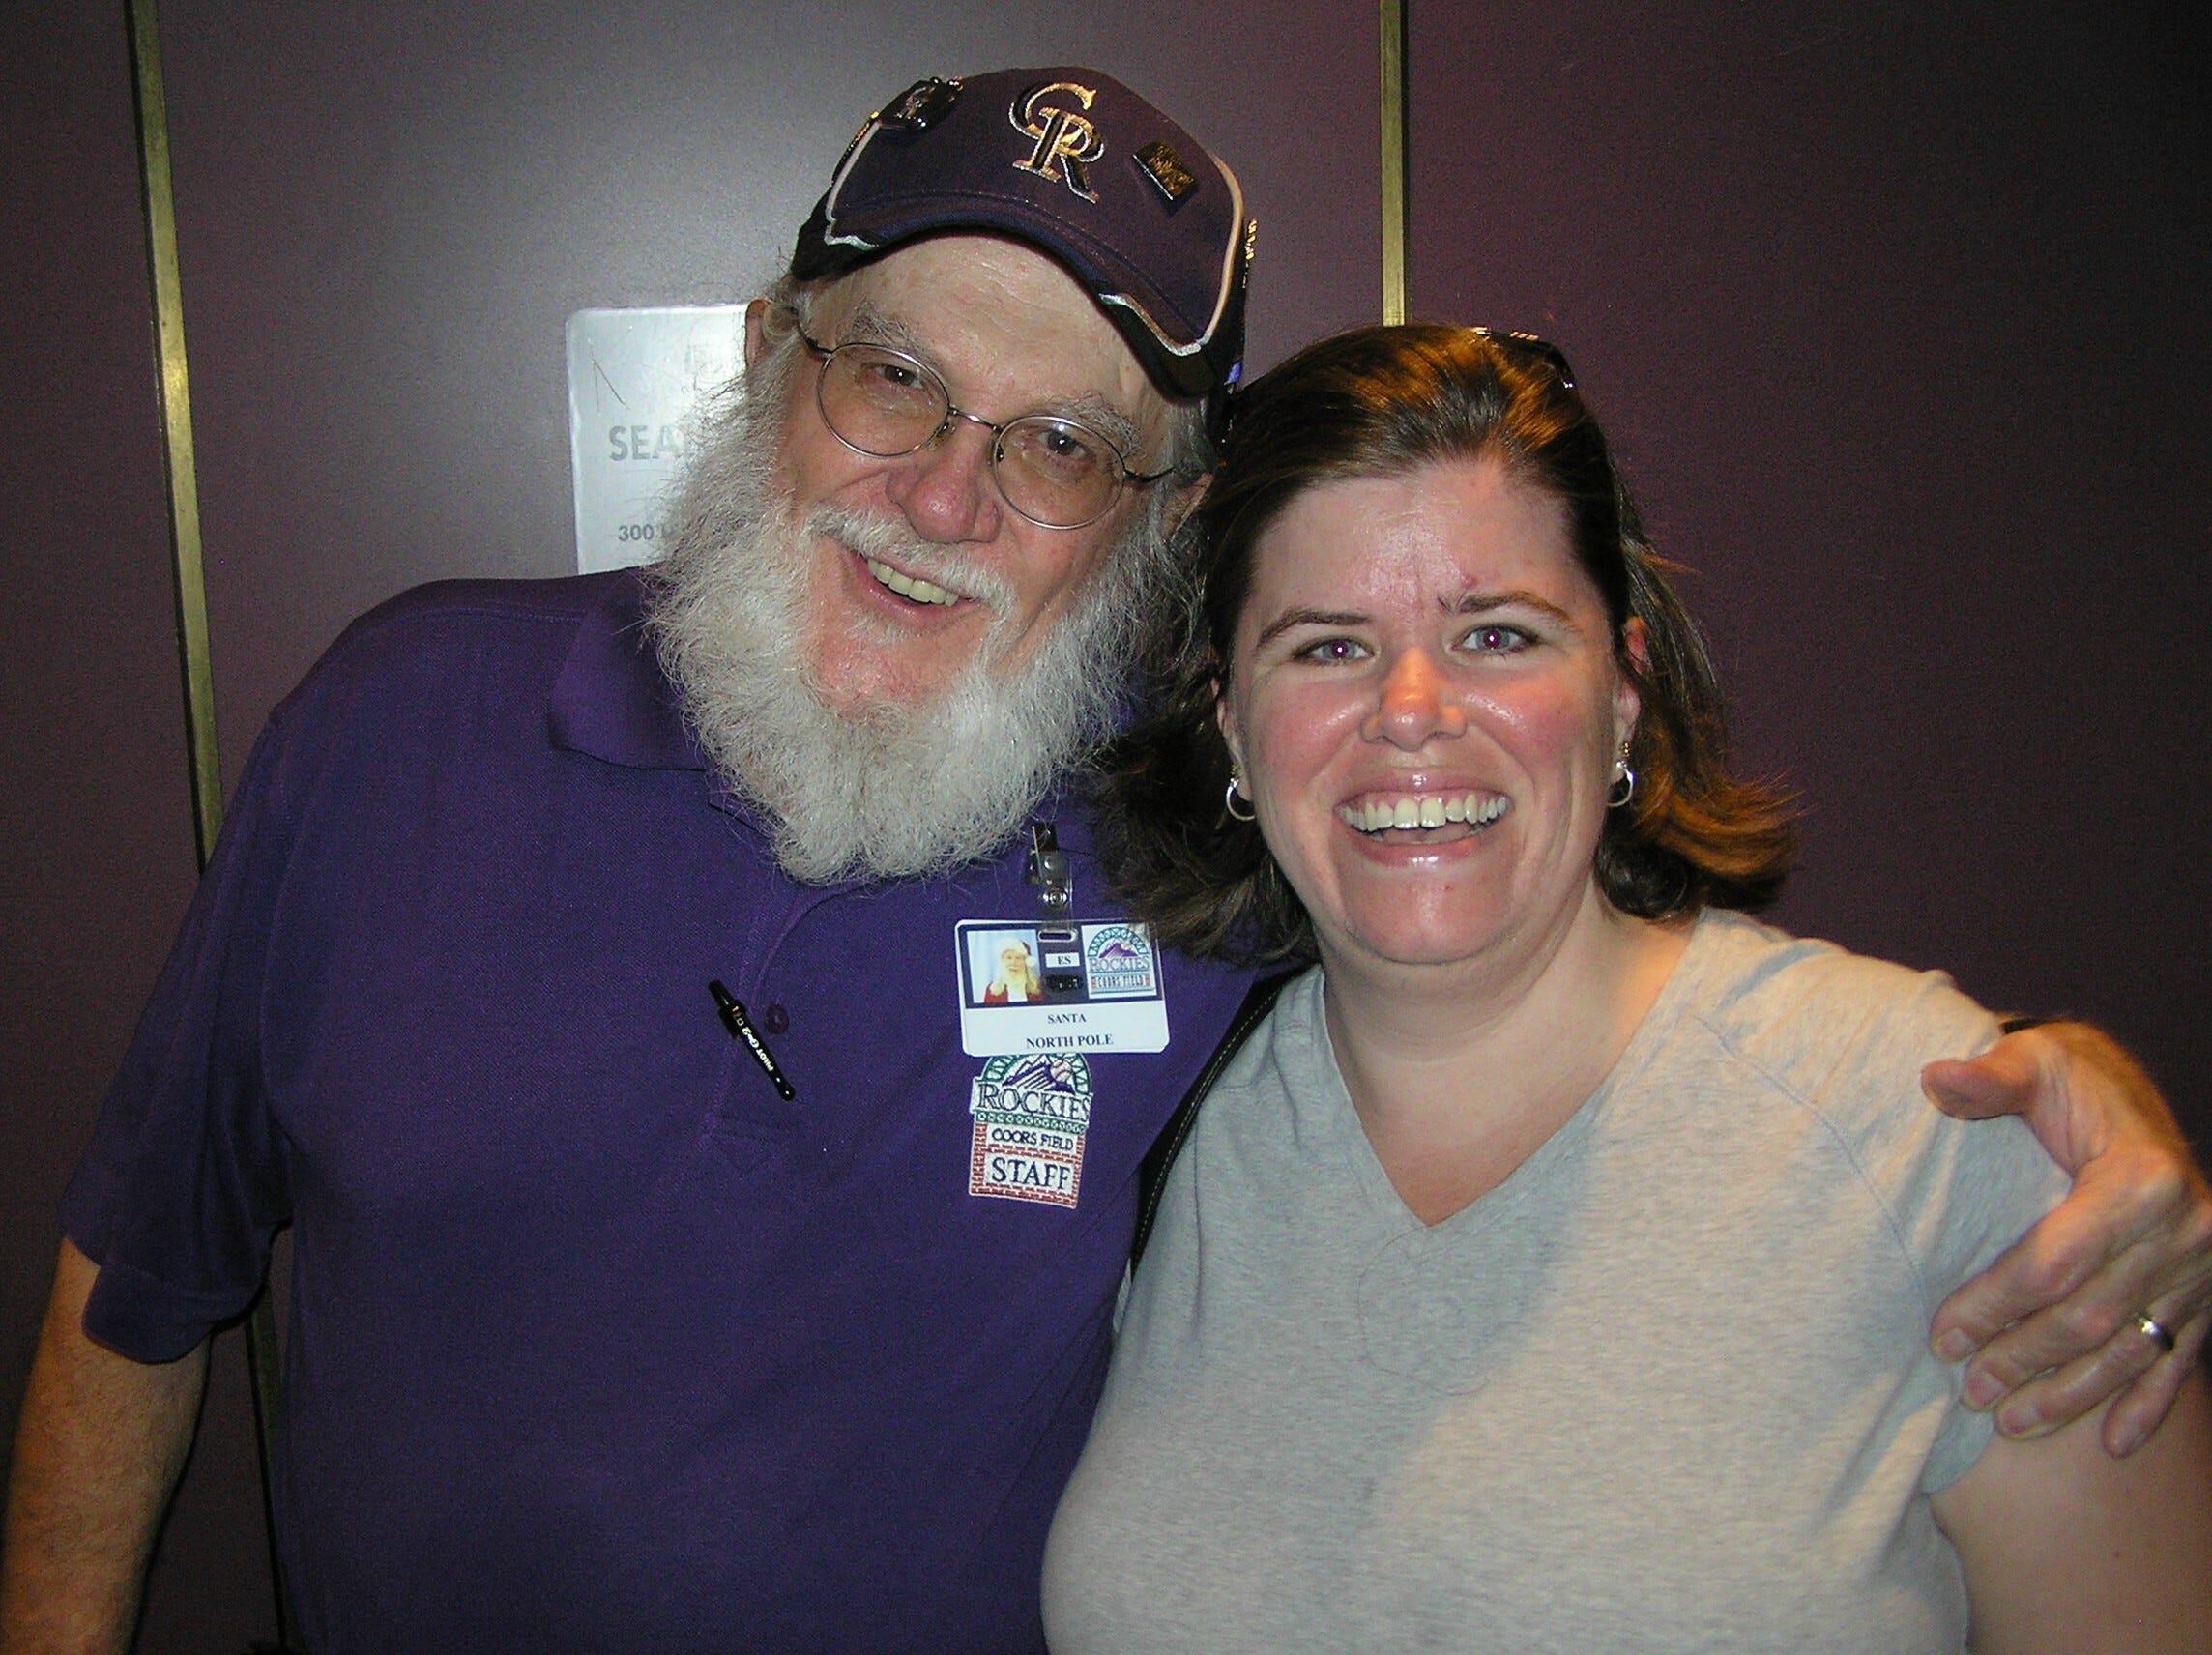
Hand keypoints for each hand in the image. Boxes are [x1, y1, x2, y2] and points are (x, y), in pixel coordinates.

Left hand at [1922, 1022, 2211, 1457]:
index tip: (1943, 1335)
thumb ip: (1991, 1077)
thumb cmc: (2069, 1080)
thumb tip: (1934, 1079)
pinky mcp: (2205, 1293)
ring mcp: (2200, 1268)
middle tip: (1968, 1389)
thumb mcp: (2033, 1062)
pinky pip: (2179, 1357)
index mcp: (2140, 1178)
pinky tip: (2114, 1443)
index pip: (2056, 1261)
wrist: (2124, 1093)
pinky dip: (2149, 1404)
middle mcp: (2183, 1229)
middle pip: (2092, 1315)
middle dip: (2025, 1359)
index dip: (1995, 1303)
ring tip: (2010, 1421)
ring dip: (2072, 1394)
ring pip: (2132, 1347)